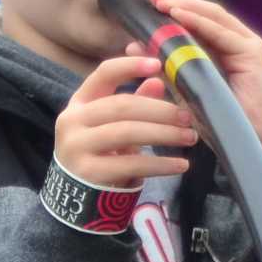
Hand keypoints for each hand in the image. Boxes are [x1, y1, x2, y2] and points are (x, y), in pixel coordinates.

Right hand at [54, 51, 197, 191]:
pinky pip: (131, 164)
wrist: (74, 196)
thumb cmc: (99, 154)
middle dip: (160, 110)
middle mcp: (72, 122)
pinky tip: (180, 165)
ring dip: (164, 134)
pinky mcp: (88, 173)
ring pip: (127, 132)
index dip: (130, 66)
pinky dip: (160, 164)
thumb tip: (158, 81)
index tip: (158, 64)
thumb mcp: (113, 126)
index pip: (103, 74)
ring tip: (189, 138)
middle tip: (187, 118)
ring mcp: (77, 147)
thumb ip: (134, 103)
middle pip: (122, 106)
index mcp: (79, 103)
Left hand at [148, 0, 261, 150]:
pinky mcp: (251, 54)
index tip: (148, 4)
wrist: (252, 142)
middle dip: (178, 3)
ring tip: (162, 2)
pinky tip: (180, 15)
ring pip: (213, 18)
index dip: (174, 10)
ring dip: (187, 8)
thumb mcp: (184, 89)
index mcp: (222, 48)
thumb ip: (164, 67)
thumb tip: (133, 47)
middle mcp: (236, 42)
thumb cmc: (220, 118)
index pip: (197, 21)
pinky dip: (199, 22)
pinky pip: (221, 33)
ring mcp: (245, 45)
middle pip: (205, 14)